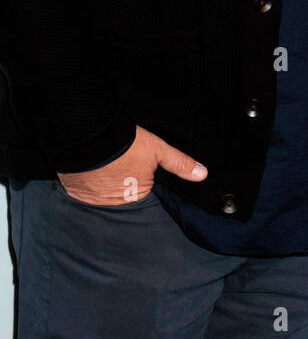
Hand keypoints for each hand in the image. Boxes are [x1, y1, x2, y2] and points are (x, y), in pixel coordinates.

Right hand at [57, 125, 206, 205]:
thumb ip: (179, 163)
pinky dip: (86, 184)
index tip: (136, 174)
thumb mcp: (157, 149)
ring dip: (103, 187)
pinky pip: (82, 192)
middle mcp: (114, 204)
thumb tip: (202, 175)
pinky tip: (89, 171)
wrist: (87, 133)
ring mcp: (92, 199)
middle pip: (121, 198)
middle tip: (119, 168)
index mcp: (136, 196)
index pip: (142, 198)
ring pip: (101, 196)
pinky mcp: (74, 191)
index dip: (140, 185)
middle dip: (122, 187)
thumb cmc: (124, 143)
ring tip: (104, 169)